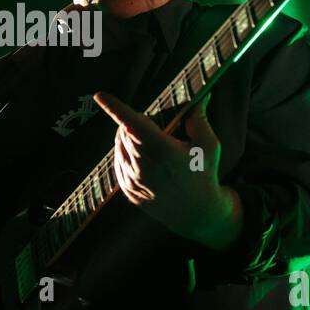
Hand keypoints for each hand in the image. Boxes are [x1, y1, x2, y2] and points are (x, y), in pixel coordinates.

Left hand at [92, 91, 243, 249]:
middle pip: (125, 131)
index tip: (100, 95)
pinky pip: (118, 161)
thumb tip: (199, 96)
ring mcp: (133, 181)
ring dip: (129, 137)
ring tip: (154, 146)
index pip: (133, 124)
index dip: (115, 108)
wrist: (197, 214)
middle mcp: (145, 167)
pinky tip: (146, 159)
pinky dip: (126, 154)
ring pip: (119, 145)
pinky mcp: (127, 190)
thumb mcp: (209, 145)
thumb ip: (198, 119)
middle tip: (157, 129)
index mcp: (165, 152)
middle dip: (135, 121)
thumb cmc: (204, 174)